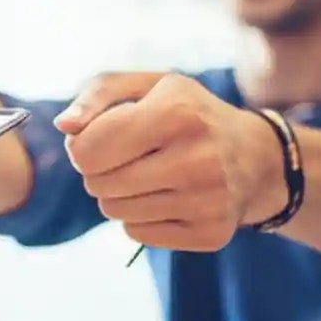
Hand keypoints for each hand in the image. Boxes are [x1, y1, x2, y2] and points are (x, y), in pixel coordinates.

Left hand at [55, 72, 285, 251]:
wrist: (255, 156)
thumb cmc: (187, 114)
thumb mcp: (150, 86)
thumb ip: (98, 94)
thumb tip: (64, 126)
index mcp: (178, 111)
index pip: (87, 150)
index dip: (82, 146)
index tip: (101, 139)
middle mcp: (198, 158)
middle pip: (97, 184)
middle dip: (100, 171)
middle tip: (128, 158)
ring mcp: (208, 200)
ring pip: (114, 212)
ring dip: (118, 195)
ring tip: (149, 176)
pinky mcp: (211, 233)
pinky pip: (137, 233)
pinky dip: (140, 217)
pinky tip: (167, 197)